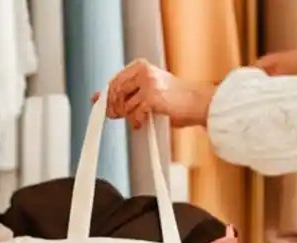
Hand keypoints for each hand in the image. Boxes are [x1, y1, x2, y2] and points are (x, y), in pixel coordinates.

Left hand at [95, 59, 215, 129]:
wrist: (198, 102)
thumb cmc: (175, 98)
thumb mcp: (148, 89)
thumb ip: (126, 91)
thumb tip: (98, 97)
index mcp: (140, 66)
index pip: (114, 81)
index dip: (107, 96)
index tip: (103, 105)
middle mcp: (143, 72)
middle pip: (115, 93)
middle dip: (114, 108)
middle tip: (118, 116)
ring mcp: (148, 84)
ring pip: (124, 105)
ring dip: (128, 116)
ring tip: (138, 118)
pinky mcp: (152, 98)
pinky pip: (134, 114)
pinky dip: (136, 122)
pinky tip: (142, 122)